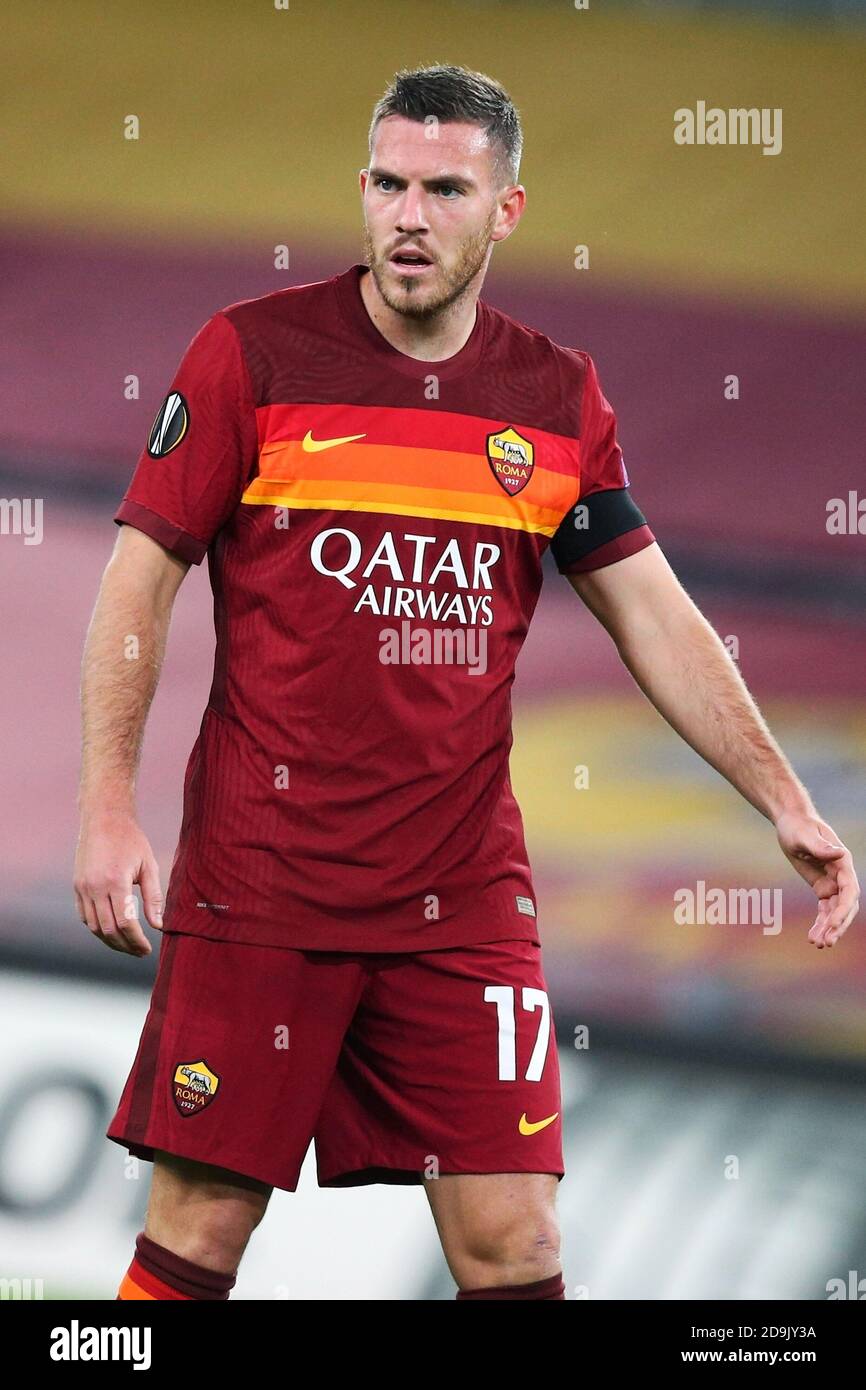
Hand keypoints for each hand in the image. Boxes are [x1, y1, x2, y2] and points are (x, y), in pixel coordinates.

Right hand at [73, 810, 163, 955]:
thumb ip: (153, 897)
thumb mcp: (148, 865)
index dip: (136, 940)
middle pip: (108, 930)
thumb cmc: (131, 840)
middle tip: (140, 952)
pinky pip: (84, 916)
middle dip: (125, 946)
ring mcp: (82, 887)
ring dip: (110, 941)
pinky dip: (97, 928)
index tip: (147, 949)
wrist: (103, 819)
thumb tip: (159, 926)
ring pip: (93, 927)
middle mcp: (95, 887)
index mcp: (115, 881)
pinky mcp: (76, 886)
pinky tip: (111, 932)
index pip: (125, 923)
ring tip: (127, 945)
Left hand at [775, 810, 859, 948]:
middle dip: (837, 925)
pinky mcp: (822, 887)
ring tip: (817, 944)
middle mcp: (842, 875)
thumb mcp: (805, 835)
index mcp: (842, 862)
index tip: (831, 924)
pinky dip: (820, 923)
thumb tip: (839, 854)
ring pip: (835, 912)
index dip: (843, 910)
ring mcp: (833, 883)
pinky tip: (812, 937)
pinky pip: (824, 910)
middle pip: (846, 906)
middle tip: (826, 943)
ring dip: (828, 929)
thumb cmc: (798, 826)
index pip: (849, 891)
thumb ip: (821, 847)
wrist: (791, 822)